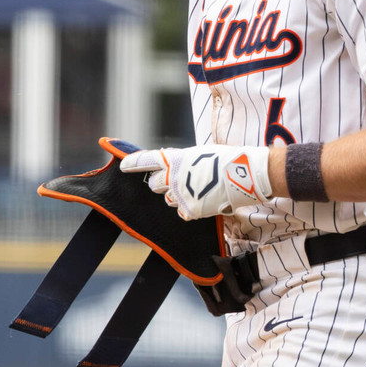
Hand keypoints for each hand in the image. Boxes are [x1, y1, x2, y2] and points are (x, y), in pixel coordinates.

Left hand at [119, 145, 273, 219]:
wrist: (243, 174)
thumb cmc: (226, 160)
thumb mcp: (201, 154)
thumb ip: (183, 162)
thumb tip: (174, 167)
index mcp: (175, 158)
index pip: (146, 160)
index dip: (132, 164)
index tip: (122, 167)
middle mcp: (173, 177)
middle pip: (154, 185)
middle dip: (162, 184)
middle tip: (178, 182)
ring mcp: (180, 195)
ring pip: (169, 200)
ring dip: (178, 197)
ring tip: (199, 190)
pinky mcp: (190, 209)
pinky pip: (182, 213)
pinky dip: (190, 209)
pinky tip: (204, 201)